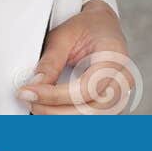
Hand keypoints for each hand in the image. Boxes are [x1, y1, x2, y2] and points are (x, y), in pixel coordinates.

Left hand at [15, 0, 136, 114]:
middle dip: (53, 112)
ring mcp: (120, 98)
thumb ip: (51, 61)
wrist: (102, 28)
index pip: (88, 88)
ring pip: (88, 122)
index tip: (29, 92)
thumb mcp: (65, 34)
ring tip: (36, 105)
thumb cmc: (86, 28)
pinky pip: (88, 122)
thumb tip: (34, 87)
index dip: (56, 96)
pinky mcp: (109, 110)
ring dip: (58, 119)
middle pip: (89, 112)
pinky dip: (65, 120)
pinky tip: (48, 112)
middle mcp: (122, 82)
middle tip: (28, 99)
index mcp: (115, 57)